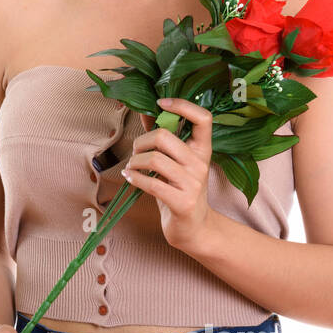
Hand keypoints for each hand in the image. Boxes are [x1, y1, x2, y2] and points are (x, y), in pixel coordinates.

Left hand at [122, 97, 213, 252]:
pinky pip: (151, 184)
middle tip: (136, 151)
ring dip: (134, 161)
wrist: (194, 228)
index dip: (181, 105)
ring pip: (154, 159)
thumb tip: (145, 109)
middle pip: (164, 136)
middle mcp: (200, 164)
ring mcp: (193, 184)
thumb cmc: (179, 189)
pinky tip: (130, 178)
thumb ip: (163, 136)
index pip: (203, 118)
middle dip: (141, 141)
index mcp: (202, 149)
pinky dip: (134, 178)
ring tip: (132, 167)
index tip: (160, 103)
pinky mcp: (182, 202)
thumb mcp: (174, 162)